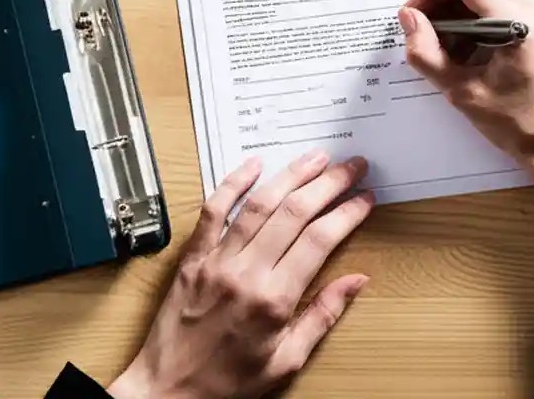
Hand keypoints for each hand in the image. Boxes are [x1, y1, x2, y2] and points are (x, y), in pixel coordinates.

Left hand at [109, 152, 373, 398]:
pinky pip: (213, 211)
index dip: (347, 214)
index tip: (365, 199)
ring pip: (259, 205)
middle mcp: (246, 273)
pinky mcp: (193, 258)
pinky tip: (254, 165)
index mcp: (274, 300)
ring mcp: (216, 261)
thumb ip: (322, 316)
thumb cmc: (228, 383)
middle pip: (295, 213)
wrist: (168, 391)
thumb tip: (356, 281)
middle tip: (352, 166)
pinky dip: (233, 183)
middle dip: (328, 184)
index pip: (320, 241)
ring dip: (290, 175)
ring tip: (316, 158)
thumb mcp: (287, 361)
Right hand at [401, 0, 533, 293]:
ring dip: (460, 18)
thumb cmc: (518, 124)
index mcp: (515, 18)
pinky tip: (469, 57)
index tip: (414, 18)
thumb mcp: (462, 91)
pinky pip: (503, 11)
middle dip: (443, 7)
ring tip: (445, 54)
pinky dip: (479, 26)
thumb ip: (427, 52)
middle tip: (424, 39)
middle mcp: (533, 8)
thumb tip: (408, 19)